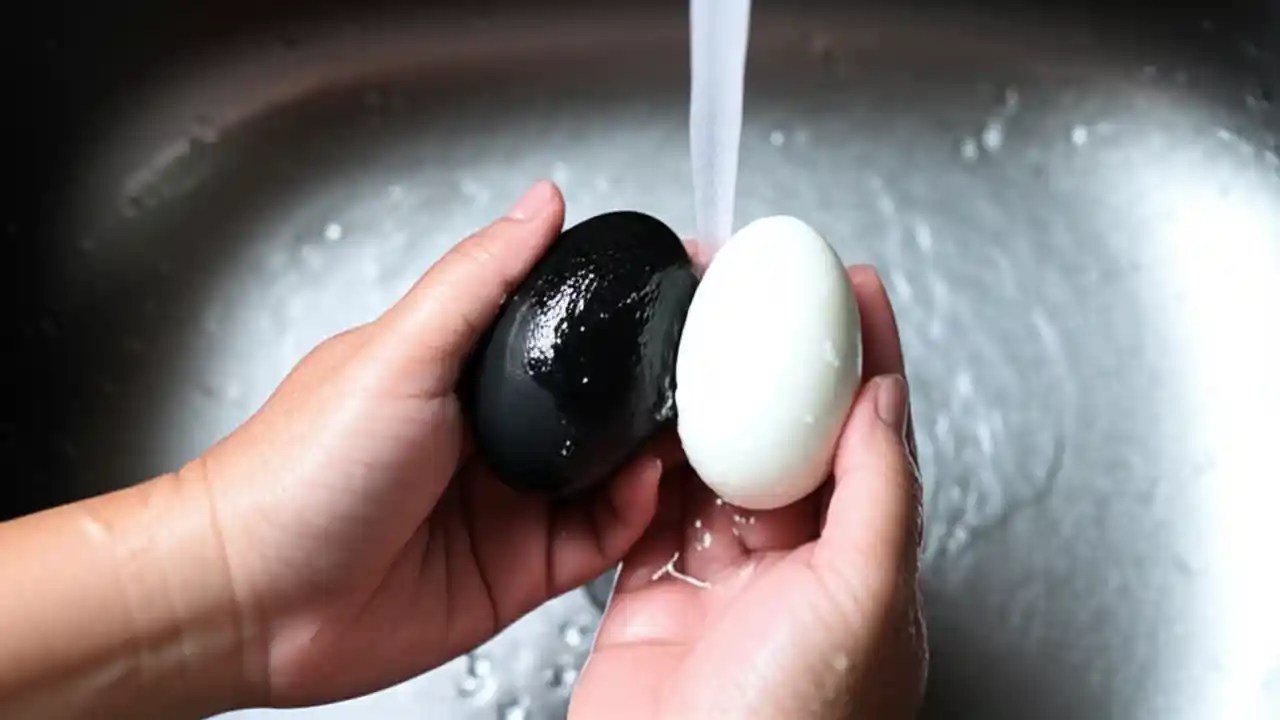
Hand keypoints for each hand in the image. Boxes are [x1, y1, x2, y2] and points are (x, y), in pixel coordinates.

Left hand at [197, 181, 665, 706]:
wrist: (256, 601)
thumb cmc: (297, 472)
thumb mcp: (398, 352)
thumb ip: (478, 280)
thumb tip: (539, 202)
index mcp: (459, 369)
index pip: (560, 330)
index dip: (620, 312)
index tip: (678, 288)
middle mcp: (489, 434)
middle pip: (595, 404)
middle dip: (652, 386)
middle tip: (708, 366)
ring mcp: (508, 503)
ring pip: (610, 472)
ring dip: (654, 451)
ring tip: (686, 424)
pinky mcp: (520, 570)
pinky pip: (599, 538)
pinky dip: (633, 514)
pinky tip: (643, 485)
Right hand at [571, 267, 926, 718]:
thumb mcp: (862, 600)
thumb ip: (876, 493)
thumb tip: (882, 398)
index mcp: (863, 566)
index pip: (872, 436)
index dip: (867, 354)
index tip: (855, 286)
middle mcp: (796, 568)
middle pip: (788, 438)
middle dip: (775, 361)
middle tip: (756, 292)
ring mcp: (721, 582)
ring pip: (714, 466)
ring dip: (705, 402)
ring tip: (693, 334)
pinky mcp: (650, 597)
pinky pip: (646, 512)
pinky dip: (640, 464)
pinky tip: (639, 420)